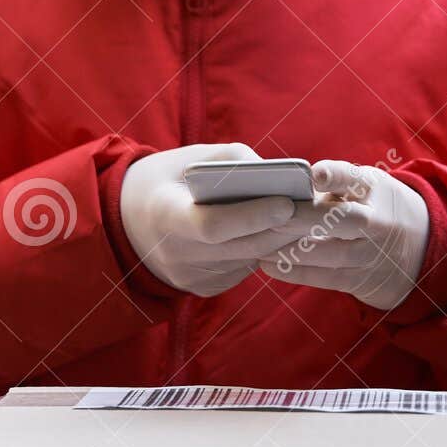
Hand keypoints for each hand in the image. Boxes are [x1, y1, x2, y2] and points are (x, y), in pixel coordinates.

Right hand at [120, 143, 301, 297]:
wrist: (128, 222)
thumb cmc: (166, 180)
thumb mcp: (187, 158)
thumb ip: (230, 160)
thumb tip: (275, 176)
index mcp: (163, 215)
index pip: (211, 225)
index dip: (251, 216)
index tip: (286, 202)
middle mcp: (175, 254)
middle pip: (240, 246)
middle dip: (282, 228)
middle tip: (318, 211)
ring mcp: (190, 278)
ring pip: (248, 259)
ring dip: (281, 240)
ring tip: (310, 219)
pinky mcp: (204, 288)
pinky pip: (243, 267)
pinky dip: (264, 249)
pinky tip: (282, 232)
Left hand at [260, 160, 429, 310]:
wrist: (419, 248)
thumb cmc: (373, 206)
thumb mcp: (365, 187)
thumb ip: (333, 185)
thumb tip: (282, 183)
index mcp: (375, 190)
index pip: (357, 179)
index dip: (337, 176)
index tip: (315, 174)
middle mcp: (377, 221)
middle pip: (344, 220)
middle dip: (307, 218)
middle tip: (272, 216)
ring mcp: (370, 253)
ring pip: (331, 253)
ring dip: (292, 249)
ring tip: (258, 243)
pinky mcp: (360, 279)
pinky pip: (325, 277)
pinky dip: (295, 271)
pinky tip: (267, 264)